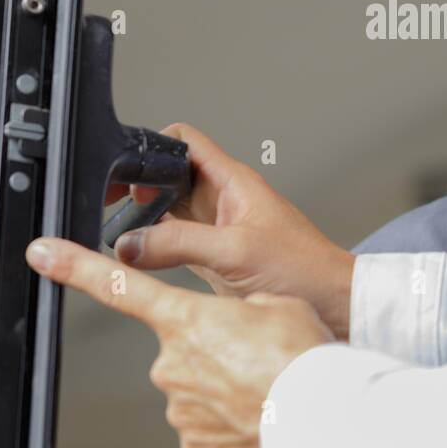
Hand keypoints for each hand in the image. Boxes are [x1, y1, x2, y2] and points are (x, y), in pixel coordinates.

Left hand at [26, 236, 331, 447]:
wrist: (319, 415)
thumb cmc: (302, 360)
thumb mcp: (278, 304)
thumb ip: (244, 305)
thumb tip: (242, 318)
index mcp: (187, 319)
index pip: (118, 285)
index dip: (74, 266)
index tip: (43, 253)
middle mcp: (172, 364)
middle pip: (184, 349)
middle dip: (214, 351)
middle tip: (254, 357)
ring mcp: (180, 408)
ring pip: (198, 388)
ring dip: (226, 386)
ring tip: (263, 384)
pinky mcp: (193, 444)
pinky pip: (207, 424)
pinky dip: (229, 419)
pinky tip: (254, 411)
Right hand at [106, 122, 355, 338]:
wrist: (333, 305)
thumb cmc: (305, 269)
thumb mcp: (236, 251)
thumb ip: (180, 244)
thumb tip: (131, 242)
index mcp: (233, 182)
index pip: (185, 142)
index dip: (152, 148)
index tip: (124, 173)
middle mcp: (223, 200)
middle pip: (169, 177)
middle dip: (139, 188)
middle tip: (113, 208)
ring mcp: (219, 229)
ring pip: (169, 212)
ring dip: (145, 222)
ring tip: (122, 238)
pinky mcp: (217, 258)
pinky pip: (176, 244)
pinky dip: (155, 249)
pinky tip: (142, 262)